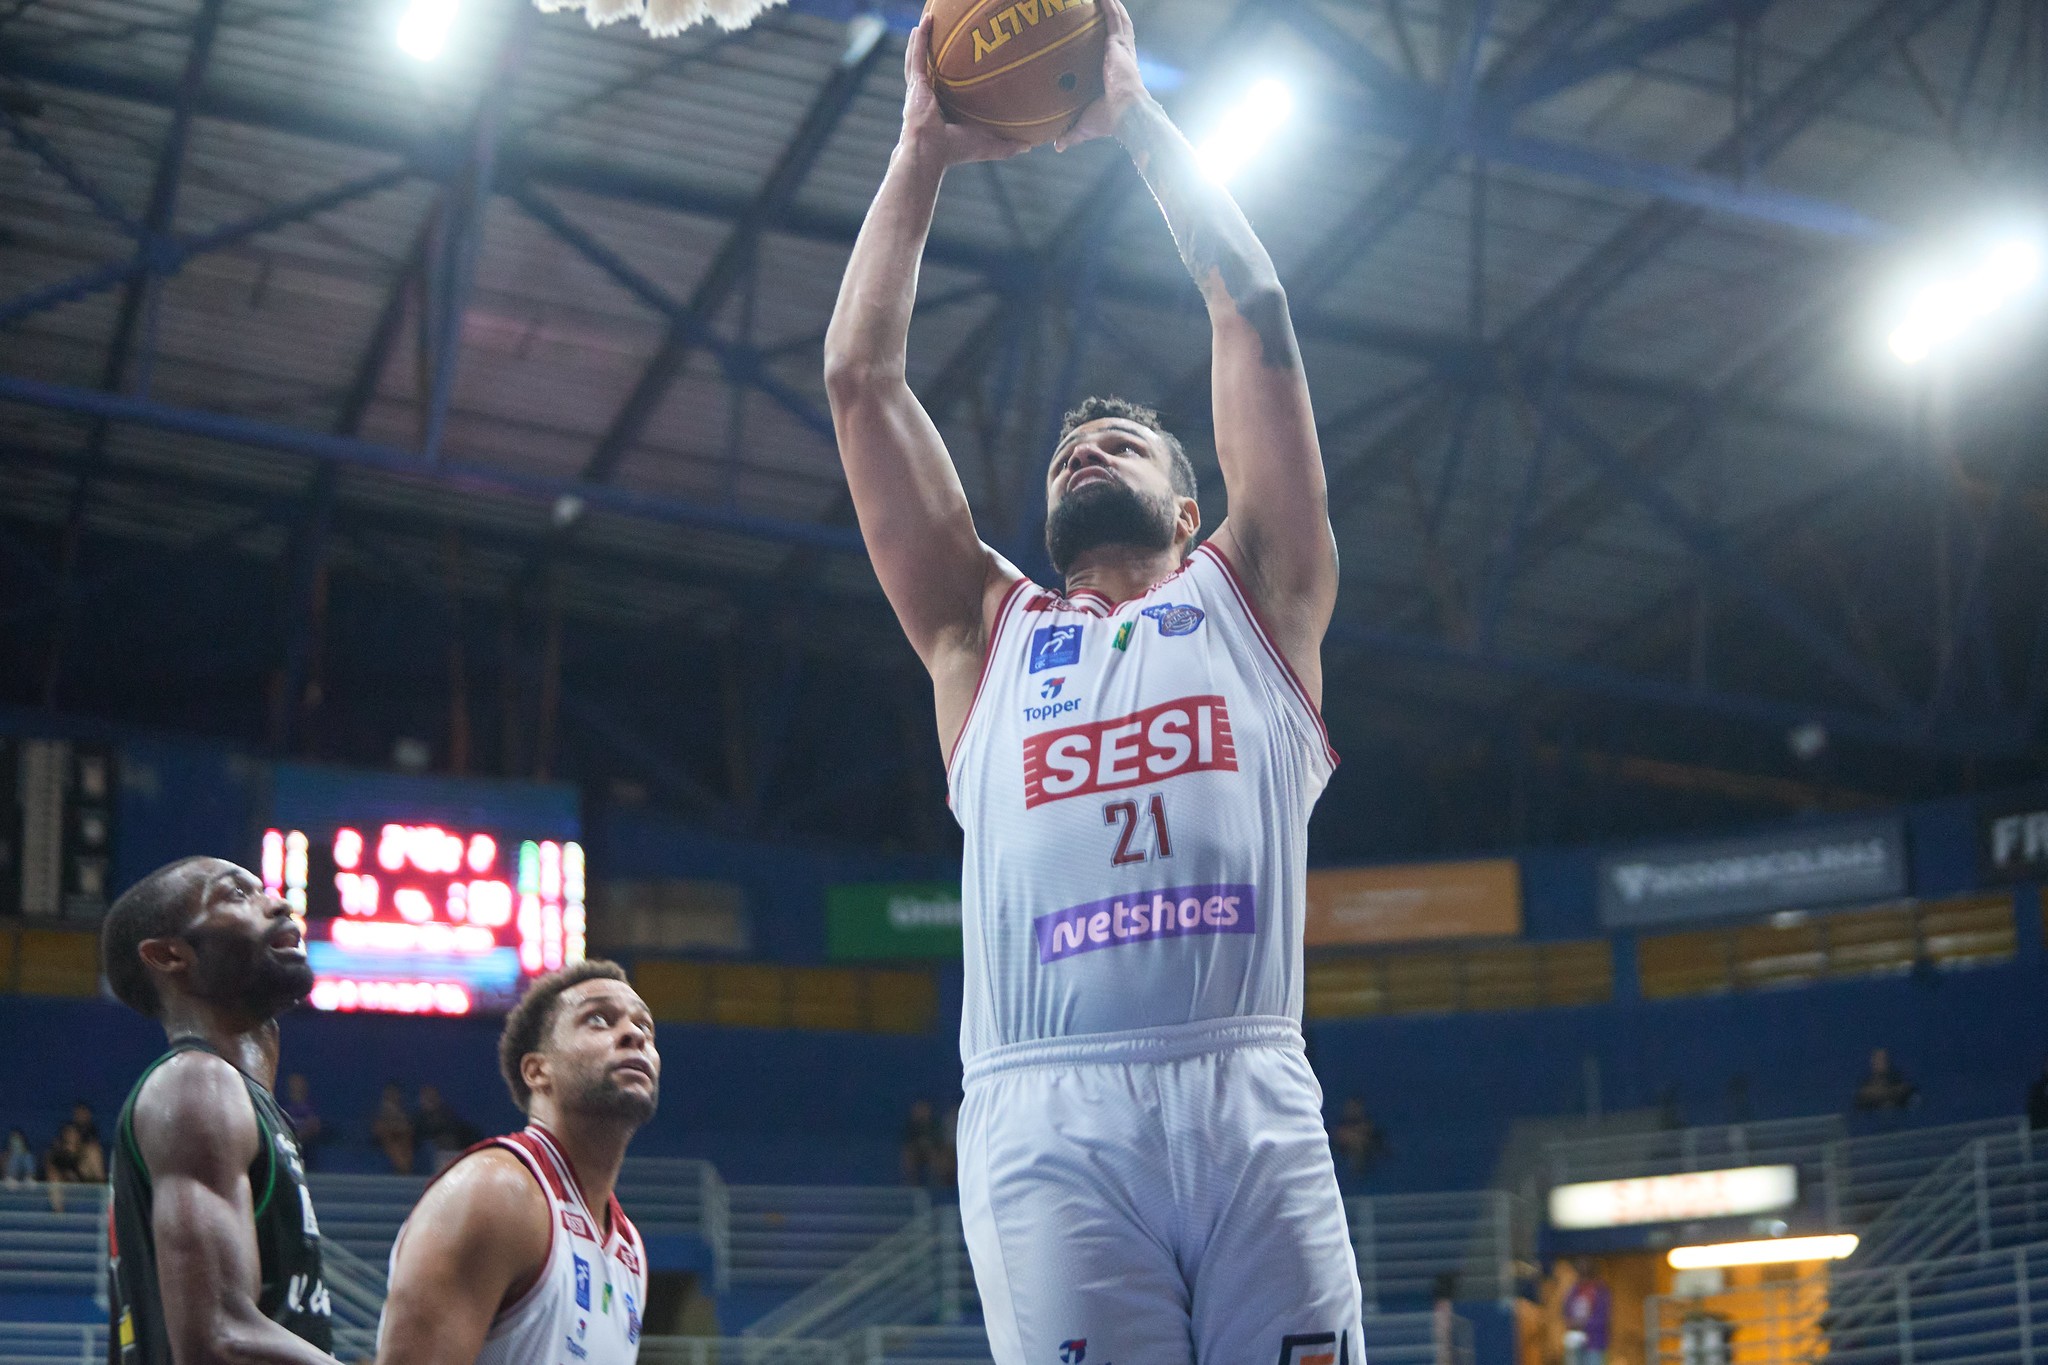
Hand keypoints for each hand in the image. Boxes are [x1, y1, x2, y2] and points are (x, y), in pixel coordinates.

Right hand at [899, 12, 1026, 167]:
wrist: (931, 152)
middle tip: (940, 36)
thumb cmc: (955, 151)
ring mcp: (918, 90)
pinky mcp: (916, 84)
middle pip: (930, 69)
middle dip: (932, 53)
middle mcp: (926, 98)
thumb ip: (1007, 145)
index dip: (949, 77)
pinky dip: (920, 39)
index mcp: (940, 110)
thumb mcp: (988, 145)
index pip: (945, 90)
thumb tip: (1030, 145)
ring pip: (919, 58)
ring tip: (929, 21)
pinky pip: (918, 56)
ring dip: (923, 39)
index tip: (959, 65)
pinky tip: (926, 22)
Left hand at [1053, 0, 1147, 151]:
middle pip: (1115, 29)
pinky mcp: (1119, 43)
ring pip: (1116, 19)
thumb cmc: (1109, 121)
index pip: (1110, 50)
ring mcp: (1121, 48)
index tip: (1096, 33)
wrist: (1126, 114)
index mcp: (1115, 72)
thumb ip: (1071, 132)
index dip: (1106, 40)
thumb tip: (1058, 146)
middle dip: (1109, 15)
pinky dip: (1108, 4)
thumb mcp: (1084, 126)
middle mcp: (1120, 56)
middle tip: (1098, 4)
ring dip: (1110, 5)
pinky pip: (1112, 17)